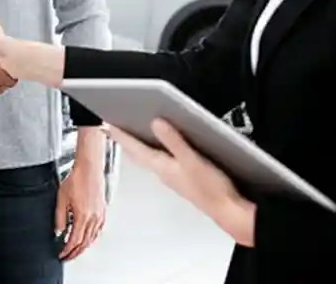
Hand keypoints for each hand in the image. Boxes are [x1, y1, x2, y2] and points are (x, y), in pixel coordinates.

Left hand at [56, 159, 106, 260]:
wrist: (89, 168)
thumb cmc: (76, 179)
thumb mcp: (62, 199)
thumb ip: (59, 217)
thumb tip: (58, 231)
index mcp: (82, 216)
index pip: (74, 240)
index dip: (67, 250)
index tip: (62, 254)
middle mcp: (93, 218)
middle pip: (85, 242)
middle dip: (76, 252)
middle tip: (68, 256)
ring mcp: (100, 215)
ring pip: (92, 238)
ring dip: (84, 246)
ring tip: (76, 250)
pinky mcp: (102, 211)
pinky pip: (98, 230)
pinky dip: (92, 237)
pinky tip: (88, 237)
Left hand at [107, 119, 255, 246]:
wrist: (227, 211)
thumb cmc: (211, 189)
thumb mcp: (191, 160)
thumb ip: (173, 140)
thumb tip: (156, 123)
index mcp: (162, 167)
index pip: (135, 148)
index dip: (121, 135)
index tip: (107, 124)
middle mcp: (163, 173)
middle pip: (139, 153)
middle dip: (126, 140)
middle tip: (114, 129)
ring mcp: (172, 177)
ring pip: (149, 158)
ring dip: (139, 146)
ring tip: (132, 136)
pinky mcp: (182, 179)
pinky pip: (162, 162)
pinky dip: (156, 152)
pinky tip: (160, 150)